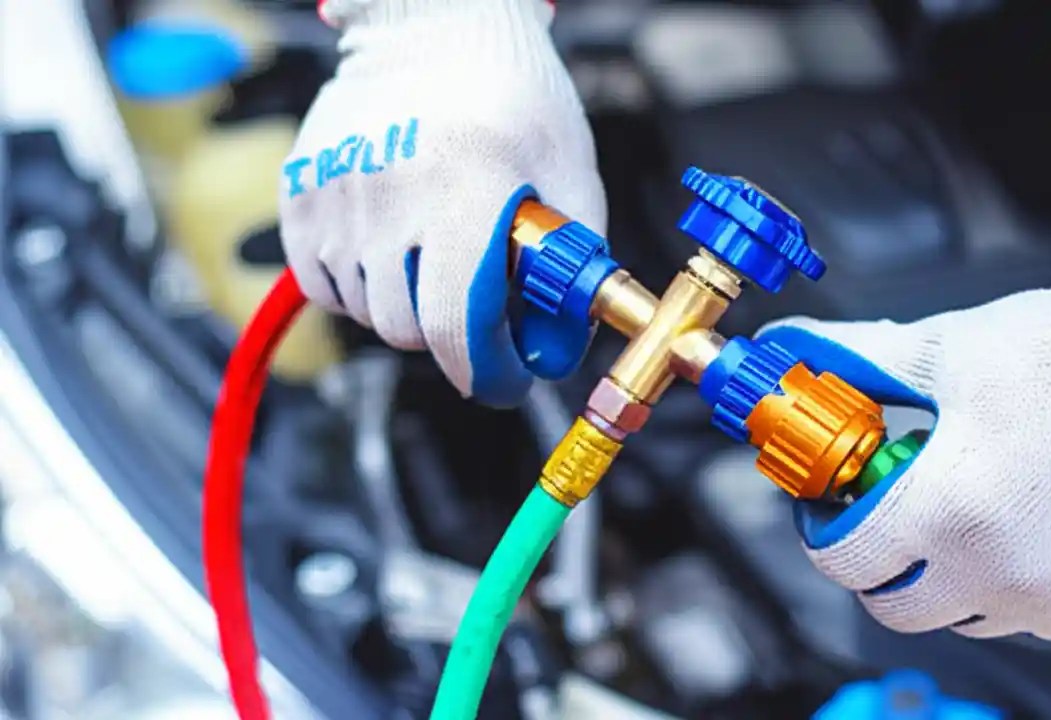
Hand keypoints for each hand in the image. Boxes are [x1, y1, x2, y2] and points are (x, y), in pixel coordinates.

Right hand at [281, 0, 604, 405]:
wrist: (437, 26)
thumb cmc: (515, 95)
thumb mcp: (570, 171)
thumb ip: (575, 261)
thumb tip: (561, 341)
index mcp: (468, 186)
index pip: (460, 324)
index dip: (485, 372)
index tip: (504, 381)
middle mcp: (390, 192)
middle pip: (407, 330)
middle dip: (452, 340)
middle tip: (478, 314)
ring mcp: (336, 192)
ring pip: (364, 312)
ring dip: (405, 311)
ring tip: (436, 266)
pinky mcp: (300, 190)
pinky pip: (322, 283)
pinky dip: (358, 289)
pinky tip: (392, 255)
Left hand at [759, 249, 1050, 639]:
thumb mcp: (948, 347)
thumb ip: (860, 360)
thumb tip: (798, 350)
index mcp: (949, 507)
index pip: (846, 562)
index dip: (823, 534)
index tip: (830, 510)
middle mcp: (997, 568)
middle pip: (895, 606)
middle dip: (876, 566)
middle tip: (886, 516)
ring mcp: (1049, 595)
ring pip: (958, 616)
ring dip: (940, 576)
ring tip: (959, 510)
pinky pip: (1022, 616)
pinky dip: (1004, 583)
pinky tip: (1017, 525)